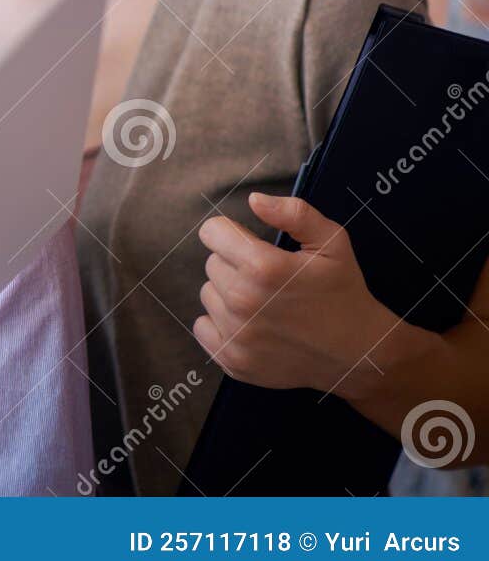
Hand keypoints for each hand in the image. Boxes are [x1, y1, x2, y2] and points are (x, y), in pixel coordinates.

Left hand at [193, 193, 397, 393]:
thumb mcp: (332, 243)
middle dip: (234, 264)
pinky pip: (202, 326)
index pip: (212, 232)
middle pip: (211, 263)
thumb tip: (254, 200)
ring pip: (208, 294)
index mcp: (262, 267)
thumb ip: (294, 213)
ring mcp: (236, 334)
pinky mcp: (232, 360)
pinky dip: (221, 324)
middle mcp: (242, 301)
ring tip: (264, 303)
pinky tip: (252, 324)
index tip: (251, 245)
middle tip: (269, 279)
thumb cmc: (343, 293)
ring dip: (228, 294)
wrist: (359, 354)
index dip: (232, 234)